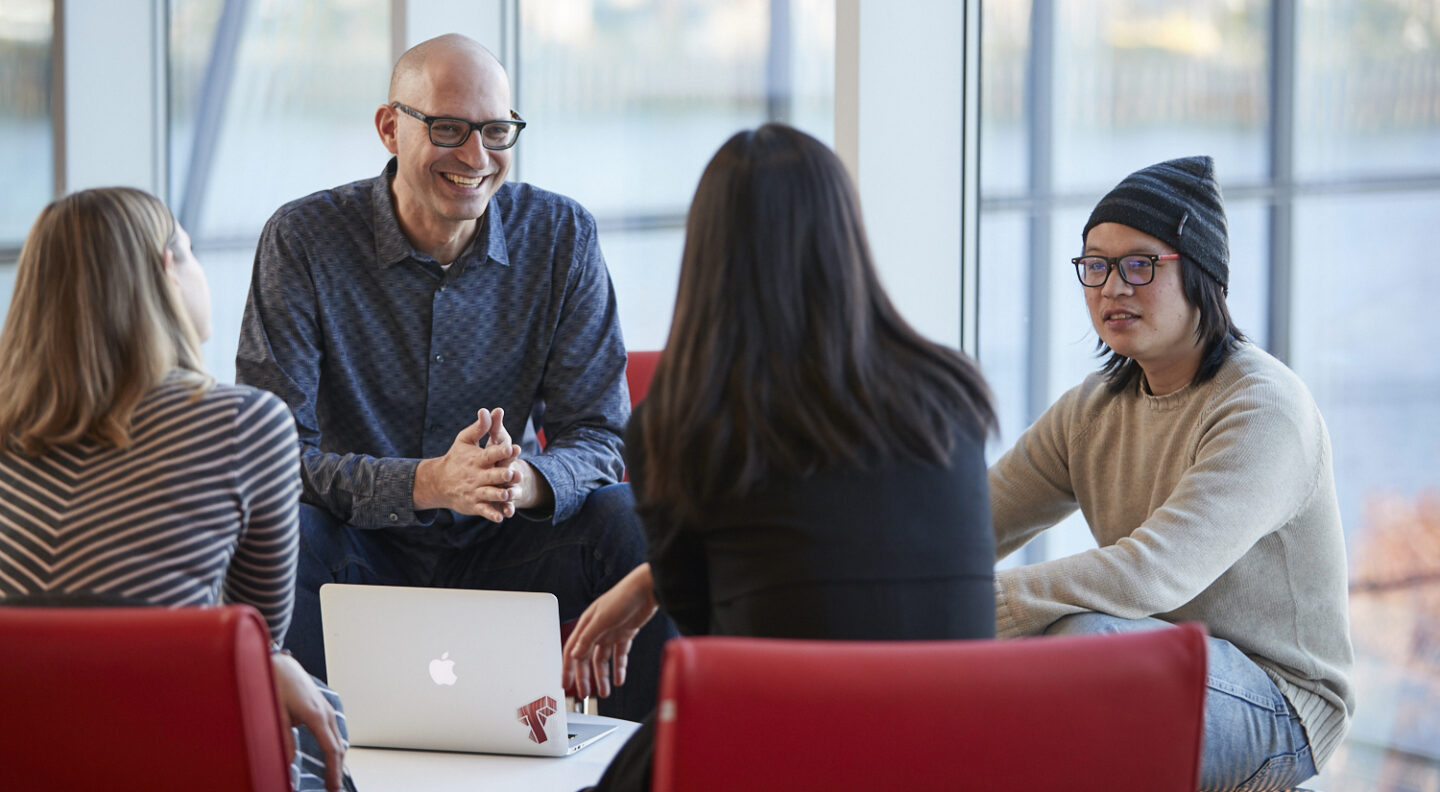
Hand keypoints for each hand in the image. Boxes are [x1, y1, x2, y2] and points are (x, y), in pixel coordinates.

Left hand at [271, 652, 344, 791]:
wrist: (279, 662)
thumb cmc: (276, 683)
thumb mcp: (276, 713)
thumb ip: (284, 740)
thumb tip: (290, 762)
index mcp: (316, 715)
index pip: (331, 750)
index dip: (333, 771)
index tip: (332, 787)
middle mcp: (325, 712)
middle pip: (338, 747)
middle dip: (337, 769)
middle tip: (333, 787)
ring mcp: (326, 709)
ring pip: (337, 739)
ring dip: (336, 759)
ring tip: (331, 776)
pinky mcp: (322, 707)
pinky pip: (333, 732)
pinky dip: (333, 747)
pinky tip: (328, 756)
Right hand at [413, 408, 521, 520]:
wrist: (438, 482)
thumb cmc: (457, 458)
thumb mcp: (464, 440)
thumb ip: (479, 427)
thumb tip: (487, 410)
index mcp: (476, 459)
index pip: (490, 454)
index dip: (501, 451)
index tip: (512, 447)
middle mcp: (476, 476)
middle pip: (492, 476)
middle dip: (503, 475)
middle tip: (515, 473)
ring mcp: (475, 491)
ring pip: (489, 494)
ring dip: (500, 495)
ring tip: (511, 494)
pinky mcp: (474, 505)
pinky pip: (484, 510)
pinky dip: (492, 514)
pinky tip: (501, 517)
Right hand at [562, 563, 658, 698]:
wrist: (647, 590)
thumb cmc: (623, 597)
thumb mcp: (602, 619)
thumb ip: (588, 638)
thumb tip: (575, 655)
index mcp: (586, 624)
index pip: (572, 650)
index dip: (567, 668)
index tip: (565, 684)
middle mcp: (597, 630)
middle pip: (587, 658)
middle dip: (585, 677)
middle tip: (585, 693)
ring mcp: (611, 633)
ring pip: (602, 660)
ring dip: (603, 676)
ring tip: (605, 692)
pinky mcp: (625, 634)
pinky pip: (619, 655)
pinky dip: (619, 668)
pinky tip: (620, 679)